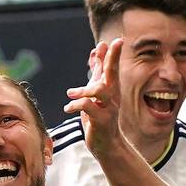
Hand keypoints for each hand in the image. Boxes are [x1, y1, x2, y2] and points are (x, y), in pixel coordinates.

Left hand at [64, 38, 123, 159]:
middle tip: (107, 44)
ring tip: (70, 93)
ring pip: (100, 90)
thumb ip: (97, 73)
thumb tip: (96, 50)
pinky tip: (67, 108)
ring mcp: (108, 108)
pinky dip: (75, 105)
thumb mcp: (97, 93)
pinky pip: (88, 107)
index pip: (113, 67)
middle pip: (112, 73)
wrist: (107, 146)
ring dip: (84, 89)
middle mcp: (113, 96)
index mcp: (112, 88)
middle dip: (111, 58)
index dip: (115, 53)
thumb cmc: (101, 118)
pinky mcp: (101, 121)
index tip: (118, 40)